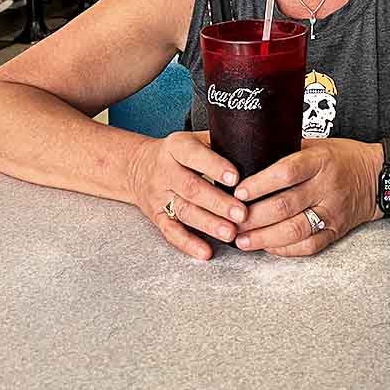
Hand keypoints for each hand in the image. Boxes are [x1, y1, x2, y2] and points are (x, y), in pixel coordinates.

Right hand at [129, 131, 248, 259]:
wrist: (137, 167)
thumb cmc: (177, 153)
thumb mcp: (193, 138)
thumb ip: (218, 143)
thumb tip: (252, 150)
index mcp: (176, 147)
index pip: (194, 155)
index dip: (215, 166)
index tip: (235, 178)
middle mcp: (166, 171)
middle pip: (192, 188)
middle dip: (218, 202)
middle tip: (241, 213)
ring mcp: (159, 196)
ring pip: (184, 211)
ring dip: (209, 224)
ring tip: (230, 232)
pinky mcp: (157, 216)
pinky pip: (172, 232)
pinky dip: (188, 244)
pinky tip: (206, 251)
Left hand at [232, 139, 382, 256]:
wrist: (379, 176)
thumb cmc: (343, 157)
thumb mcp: (317, 144)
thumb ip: (287, 151)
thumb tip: (249, 156)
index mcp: (320, 161)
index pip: (286, 172)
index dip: (260, 183)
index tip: (239, 191)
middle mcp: (327, 187)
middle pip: (285, 205)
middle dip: (253, 216)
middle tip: (230, 220)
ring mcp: (333, 212)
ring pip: (295, 230)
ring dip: (264, 237)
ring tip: (242, 239)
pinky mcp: (336, 231)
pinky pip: (309, 246)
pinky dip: (285, 249)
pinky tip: (267, 246)